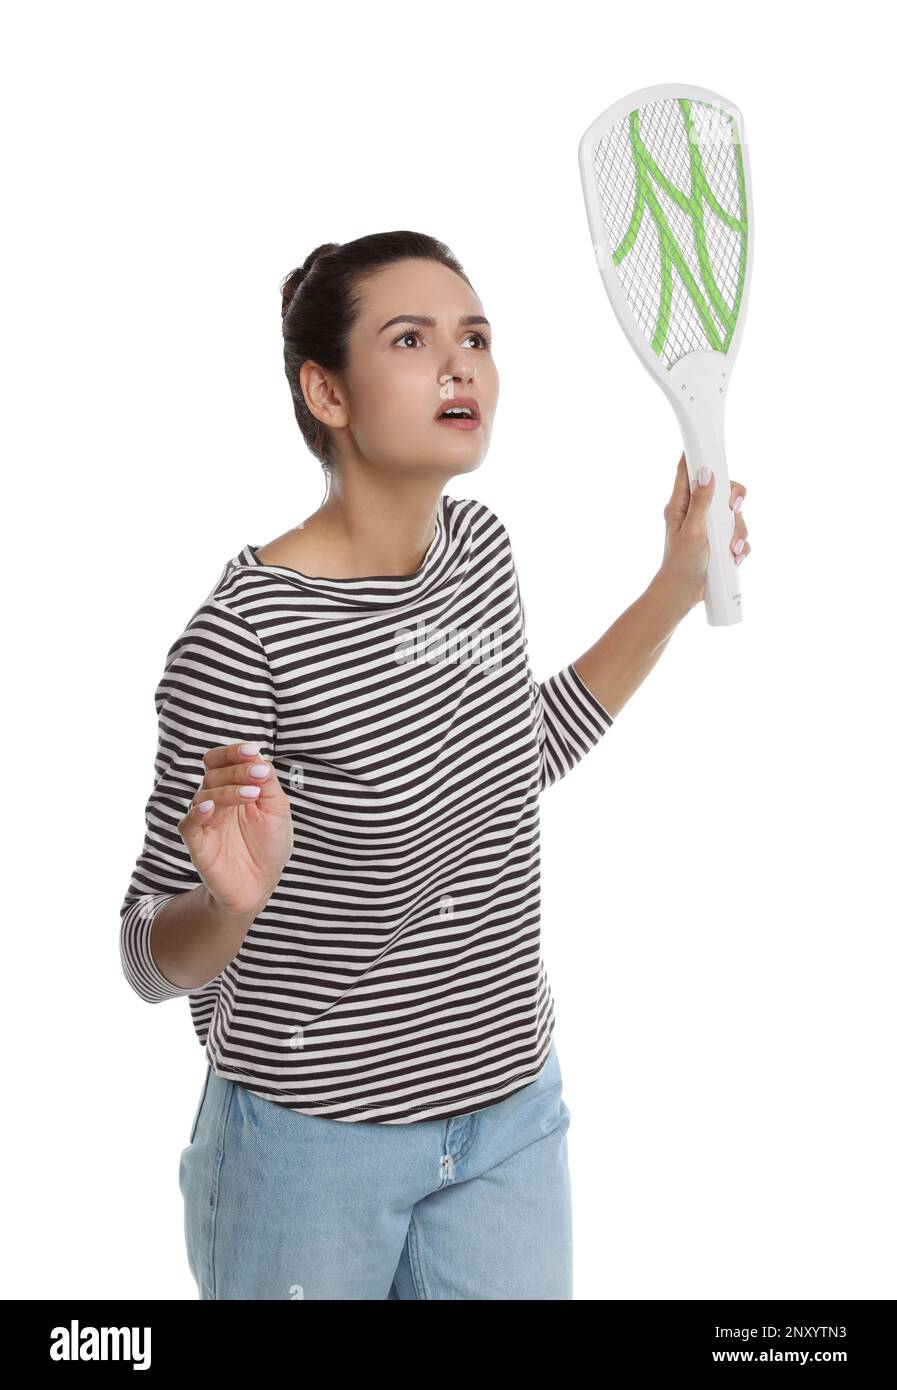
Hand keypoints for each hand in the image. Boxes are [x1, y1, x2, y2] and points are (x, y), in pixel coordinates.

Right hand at [178, 742, 293, 917]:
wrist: (260, 885)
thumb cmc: (269, 845)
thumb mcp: (277, 809)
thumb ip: (267, 781)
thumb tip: (257, 755)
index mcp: (232, 788)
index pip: (221, 760)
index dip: (233, 752)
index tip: (253, 751)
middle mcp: (215, 800)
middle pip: (213, 773)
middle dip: (238, 770)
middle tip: (260, 776)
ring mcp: (204, 820)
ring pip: (203, 794)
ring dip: (228, 789)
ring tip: (252, 794)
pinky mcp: (197, 842)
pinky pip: (188, 822)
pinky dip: (197, 812)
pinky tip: (211, 807)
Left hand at [655, 452, 749, 611]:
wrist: (683, 594)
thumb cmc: (681, 563)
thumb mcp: (692, 530)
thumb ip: (701, 502)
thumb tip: (705, 472)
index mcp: (681, 505)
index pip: (688, 471)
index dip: (700, 456)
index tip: (714, 447)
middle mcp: (696, 512)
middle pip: (722, 491)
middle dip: (734, 501)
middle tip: (736, 508)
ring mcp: (708, 527)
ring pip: (734, 515)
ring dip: (738, 531)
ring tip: (731, 548)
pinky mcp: (719, 542)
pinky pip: (738, 535)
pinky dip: (740, 546)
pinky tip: (734, 557)